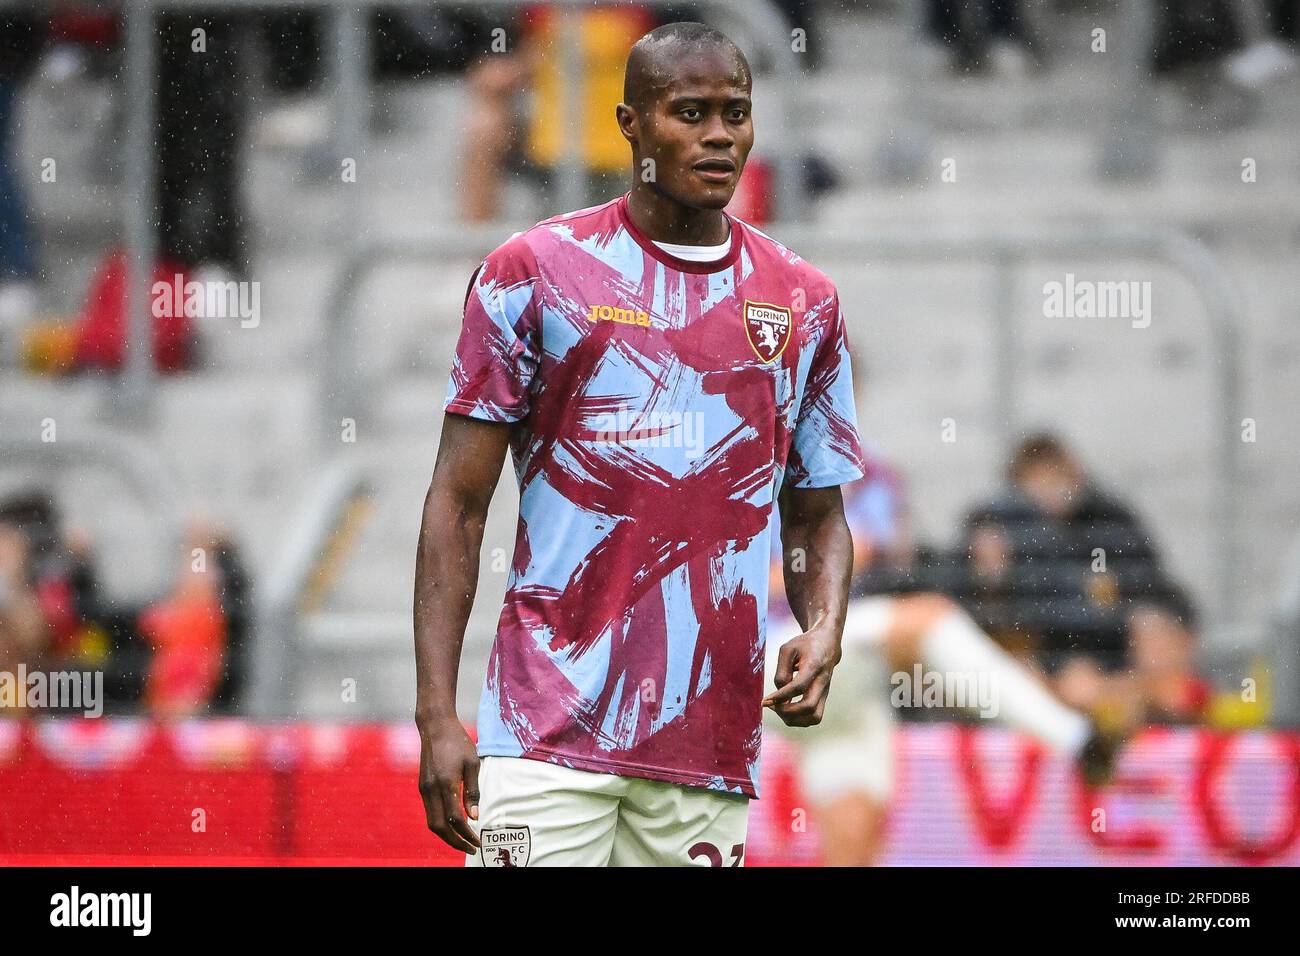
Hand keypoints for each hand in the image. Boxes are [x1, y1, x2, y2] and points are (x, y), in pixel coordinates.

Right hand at [417, 717, 481, 853]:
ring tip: (463, 841)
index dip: (467, 834)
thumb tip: (474, 816)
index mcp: (446, 783)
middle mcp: (431, 789)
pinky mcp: (423, 787)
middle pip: (439, 827)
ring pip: (431, 822)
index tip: (478, 841)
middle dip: (455, 842)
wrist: (435, 726)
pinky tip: (453, 825)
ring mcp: (424, 789)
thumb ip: (472, 790)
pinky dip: (441, 823)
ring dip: (447, 835)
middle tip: (471, 848)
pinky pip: (430, 812)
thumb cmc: (458, 742)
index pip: (455, 819)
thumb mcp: (472, 763)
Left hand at [763, 619, 840, 726]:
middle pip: (809, 707)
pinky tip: (786, 709)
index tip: (765, 700)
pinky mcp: (823, 698)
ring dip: (794, 719)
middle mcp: (822, 682)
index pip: (799, 686)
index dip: (780, 696)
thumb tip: (779, 693)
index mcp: (814, 666)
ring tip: (779, 709)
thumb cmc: (804, 646)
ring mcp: (825, 692)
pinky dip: (798, 719)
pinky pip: (813, 717)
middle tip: (771, 705)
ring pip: (814, 718)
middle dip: (787, 712)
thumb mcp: (788, 649)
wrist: (827, 643)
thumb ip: (782, 671)